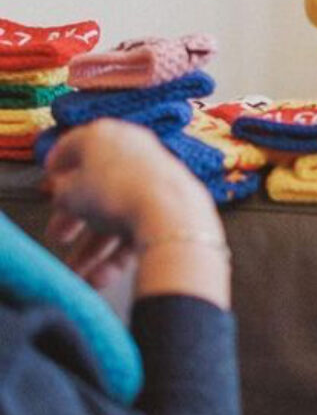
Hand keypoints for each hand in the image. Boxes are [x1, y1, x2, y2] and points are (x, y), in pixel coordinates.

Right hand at [42, 122, 227, 303]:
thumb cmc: (113, 191)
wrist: (167, 210)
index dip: (59, 164)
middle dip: (74, 217)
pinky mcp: (168, 204)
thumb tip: (64, 192)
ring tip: (75, 272)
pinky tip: (99, 278)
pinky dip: (116, 255)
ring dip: (91, 247)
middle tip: (58, 235)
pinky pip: (136, 228)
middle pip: (96, 186)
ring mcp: (152, 177)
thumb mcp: (70, 192)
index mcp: (106, 135)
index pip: (76, 146)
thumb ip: (62, 190)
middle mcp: (132, 151)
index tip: (50, 180)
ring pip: (115, 214)